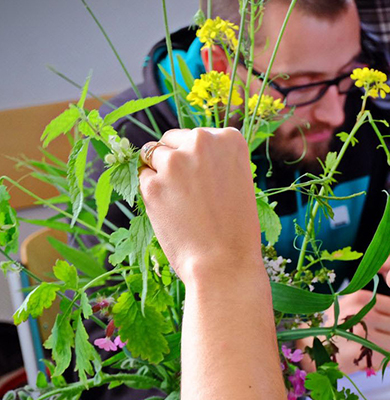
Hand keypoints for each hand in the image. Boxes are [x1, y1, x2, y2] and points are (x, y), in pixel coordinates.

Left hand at [138, 128, 262, 284]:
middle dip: (174, 161)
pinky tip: (171, 213)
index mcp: (229, 139)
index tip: (207, 182)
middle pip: (171, 140)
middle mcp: (202, 142)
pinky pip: (143, 180)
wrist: (225, 263)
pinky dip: (152, 194)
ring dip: (160, 176)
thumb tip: (178, 150)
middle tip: (191, 195)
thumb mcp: (237, 182)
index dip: (197, 159)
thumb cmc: (235, 228)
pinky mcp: (152, 184)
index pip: (197, 136)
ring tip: (182, 205)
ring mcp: (175, 162)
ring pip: (152, 157)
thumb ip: (214, 161)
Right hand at [300, 291, 389, 373]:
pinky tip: (372, 359)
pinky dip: (383, 360)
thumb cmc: (335, 327)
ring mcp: (361, 332)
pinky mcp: (359, 352)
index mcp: (362, 298)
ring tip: (381, 351)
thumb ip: (375, 308)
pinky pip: (384, 357)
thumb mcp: (352, 307)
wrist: (310, 345)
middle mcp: (363, 312)